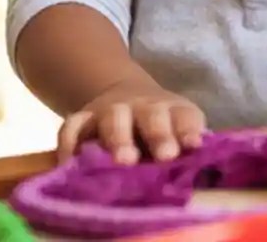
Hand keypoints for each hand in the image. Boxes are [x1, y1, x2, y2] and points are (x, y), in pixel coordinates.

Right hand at [57, 80, 206, 164]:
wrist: (127, 95)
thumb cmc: (161, 126)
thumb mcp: (179, 129)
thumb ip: (185, 146)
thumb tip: (196, 171)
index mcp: (172, 109)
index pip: (184, 116)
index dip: (188, 129)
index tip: (193, 145)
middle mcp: (142, 106)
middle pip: (151, 114)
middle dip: (158, 133)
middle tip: (164, 156)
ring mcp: (110, 110)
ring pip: (113, 118)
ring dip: (118, 137)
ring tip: (122, 162)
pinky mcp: (83, 119)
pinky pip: (71, 127)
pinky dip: (69, 144)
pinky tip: (72, 164)